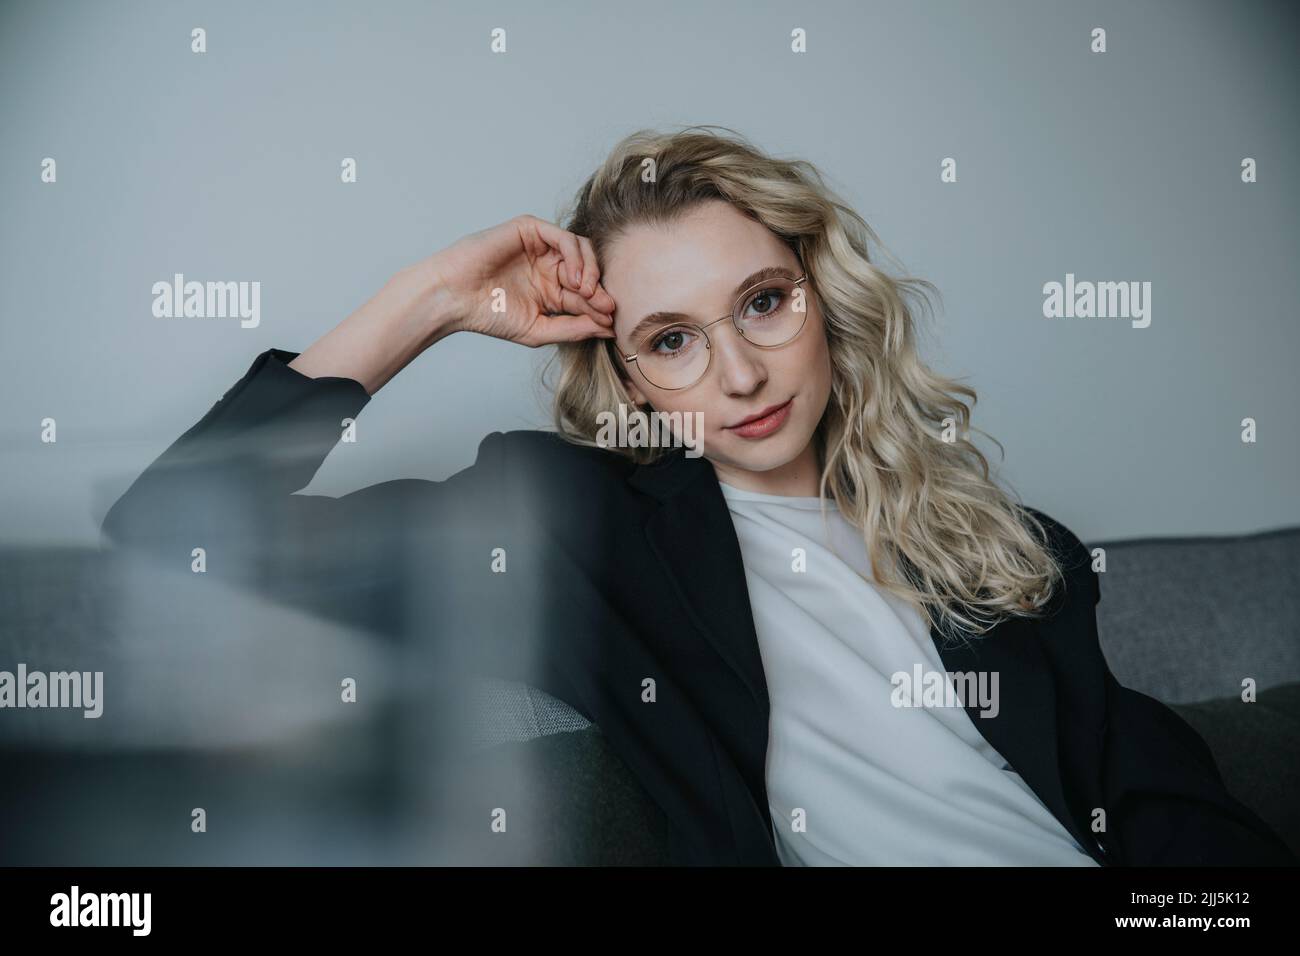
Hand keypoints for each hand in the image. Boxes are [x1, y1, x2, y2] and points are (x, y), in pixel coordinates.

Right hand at [427, 214, 616, 346]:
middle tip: (605, 306)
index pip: (586, 295)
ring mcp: (540, 247)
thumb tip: (608, 329)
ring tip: (585, 292)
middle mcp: (549, 266)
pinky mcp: (530, 229)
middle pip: (589, 271)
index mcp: (552, 290)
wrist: (455, 299)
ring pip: (582, 250)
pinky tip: (572, 278)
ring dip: (591, 271)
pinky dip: (575, 256)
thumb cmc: (490, 316)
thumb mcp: (539, 330)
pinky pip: (564, 237)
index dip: (600, 307)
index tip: (610, 322)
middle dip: (599, 290)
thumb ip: (574, 328)